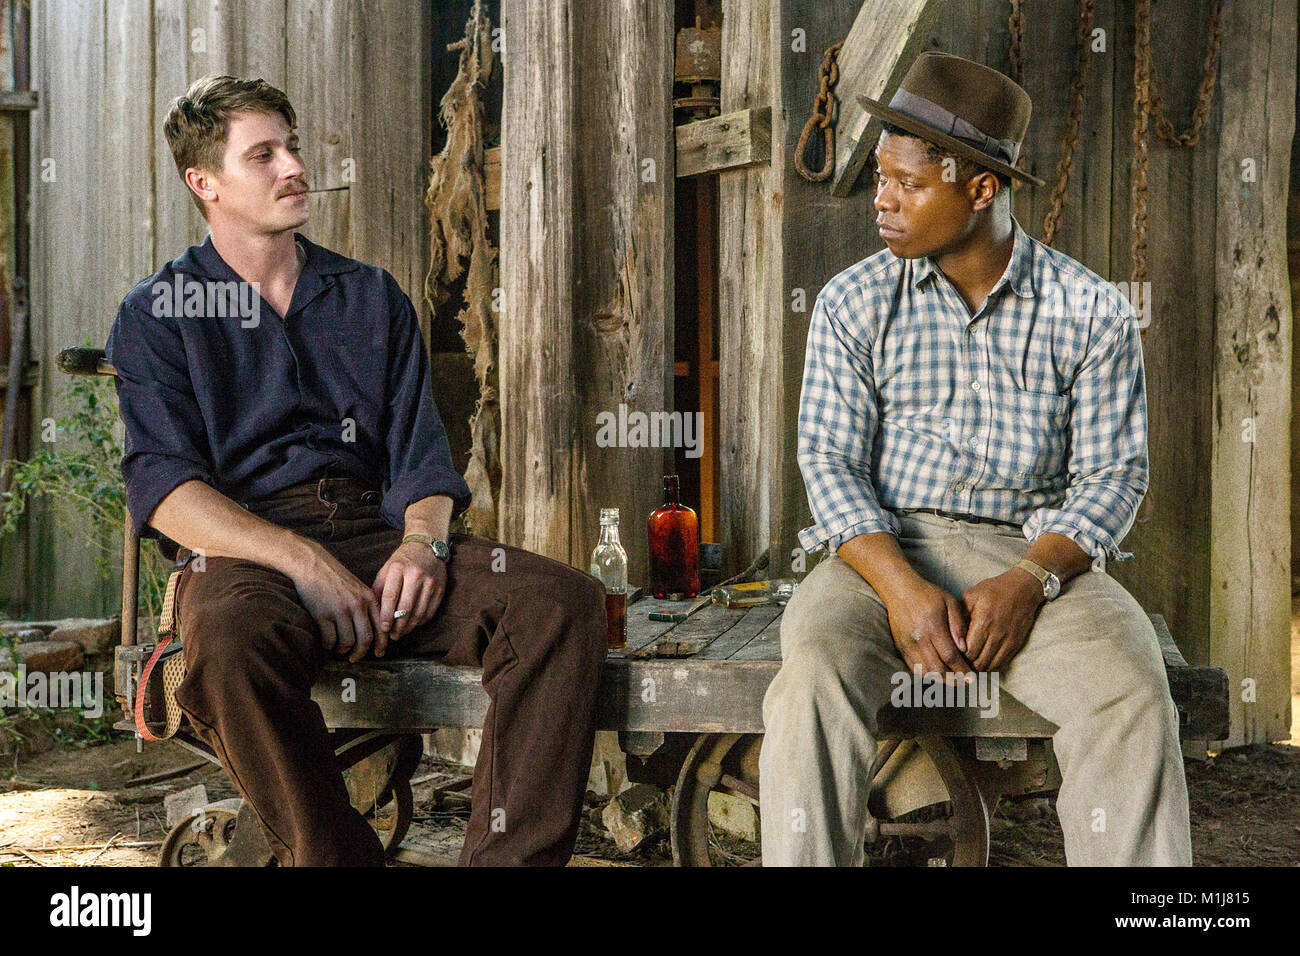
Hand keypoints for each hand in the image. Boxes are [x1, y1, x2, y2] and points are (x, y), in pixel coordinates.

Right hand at [290, 541, 385, 662]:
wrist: (312, 564)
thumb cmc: (335, 577)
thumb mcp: (358, 587)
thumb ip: (367, 605)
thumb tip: (374, 629)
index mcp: (369, 598)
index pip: (382, 627)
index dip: (381, 644)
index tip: (379, 653)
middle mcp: (358, 605)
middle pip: (365, 639)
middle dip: (361, 653)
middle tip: (354, 658)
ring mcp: (340, 610)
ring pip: (348, 642)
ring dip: (343, 650)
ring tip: (339, 649)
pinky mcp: (323, 615)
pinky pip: (330, 640)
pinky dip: (329, 646)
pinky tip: (327, 643)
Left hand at [370, 541, 446, 652]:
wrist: (427, 547)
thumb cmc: (402, 562)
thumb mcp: (386, 570)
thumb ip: (378, 590)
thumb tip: (373, 614)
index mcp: (398, 569)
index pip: (390, 596)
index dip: (385, 615)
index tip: (383, 628)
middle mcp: (415, 575)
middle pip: (406, 608)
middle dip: (398, 626)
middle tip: (393, 635)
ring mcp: (430, 582)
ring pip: (419, 613)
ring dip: (409, 627)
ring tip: (402, 633)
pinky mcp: (440, 589)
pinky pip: (430, 612)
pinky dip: (421, 622)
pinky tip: (413, 624)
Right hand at [883, 578, 972, 677]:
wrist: (899, 590)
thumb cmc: (928, 594)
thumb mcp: (950, 602)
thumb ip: (959, 625)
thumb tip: (964, 648)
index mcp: (933, 627)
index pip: (950, 657)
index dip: (962, 670)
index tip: (972, 677)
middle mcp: (919, 639)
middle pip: (937, 669)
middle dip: (953, 679)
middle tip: (965, 682)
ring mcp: (908, 645)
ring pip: (925, 672)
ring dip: (940, 680)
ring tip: (953, 680)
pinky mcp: (901, 647)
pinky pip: (915, 668)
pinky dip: (927, 675)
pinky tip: (938, 674)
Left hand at [960, 569, 1044, 670]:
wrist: (1022, 589)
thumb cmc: (994, 590)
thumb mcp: (971, 596)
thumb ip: (959, 615)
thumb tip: (949, 634)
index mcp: (983, 622)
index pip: (968, 651)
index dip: (958, 656)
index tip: (952, 653)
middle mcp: (996, 634)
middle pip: (978, 663)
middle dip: (967, 664)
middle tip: (959, 661)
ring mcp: (1008, 641)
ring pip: (990, 666)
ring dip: (979, 667)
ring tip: (970, 663)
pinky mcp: (1016, 644)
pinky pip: (1002, 663)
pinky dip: (991, 666)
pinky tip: (983, 660)